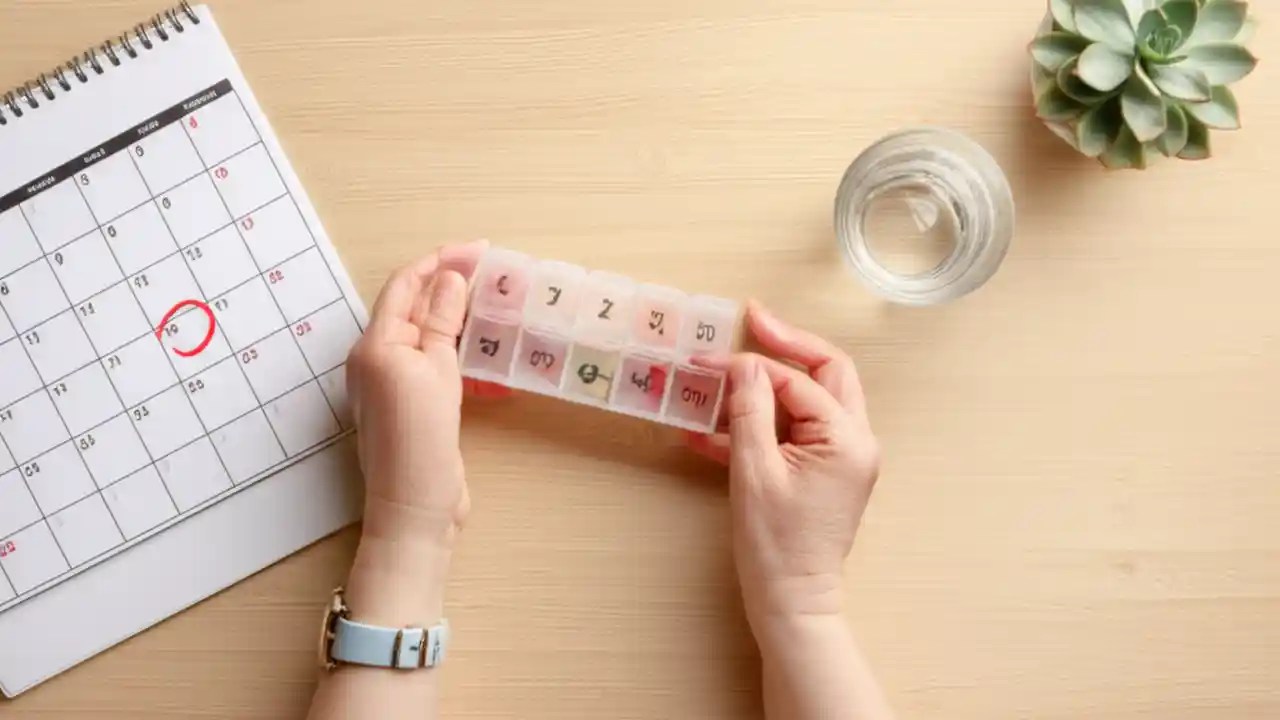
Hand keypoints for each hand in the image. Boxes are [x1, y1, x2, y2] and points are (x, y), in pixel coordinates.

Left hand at [346, 240, 500, 547]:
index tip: (479, 250)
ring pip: (428, 337)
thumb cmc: (420, 439)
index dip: (441, 262)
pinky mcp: (411, 405)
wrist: (415, 506)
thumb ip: (441, 322)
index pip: (405, 286)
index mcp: (374, 346)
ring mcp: (392, 384)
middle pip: (414, 308)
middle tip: (493, 275)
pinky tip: (488, 357)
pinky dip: (459, 354)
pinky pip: (434, 365)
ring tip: (498, 309)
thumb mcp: (437, 372)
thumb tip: (450, 278)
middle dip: (452, 288)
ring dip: (460, 321)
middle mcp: (376, 360)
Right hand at [688, 302, 880, 624]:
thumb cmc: (776, 546)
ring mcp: (841, 457)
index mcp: (846, 438)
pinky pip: (792, 433)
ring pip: (808, 400)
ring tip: (719, 378)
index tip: (711, 358)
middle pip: (825, 372)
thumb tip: (741, 365)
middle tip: (750, 322)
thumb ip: (748, 412)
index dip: (752, 364)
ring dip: (765, 388)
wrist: (792, 603)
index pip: (799, 380)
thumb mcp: (753, 472)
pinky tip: (710, 429)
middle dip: (784, 347)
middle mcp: (855, 441)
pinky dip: (758, 425)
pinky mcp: (822, 472)